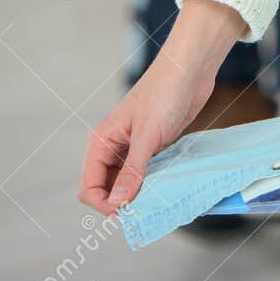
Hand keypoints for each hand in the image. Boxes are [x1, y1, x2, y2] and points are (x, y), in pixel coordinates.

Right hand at [78, 0, 246, 216]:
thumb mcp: (147, 135)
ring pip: (126, 184)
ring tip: (156, 200)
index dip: (103, 204)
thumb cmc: (165, 93)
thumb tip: (117, 205)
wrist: (191, 69)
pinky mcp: (152, 147)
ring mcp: (133, 148)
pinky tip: (165, 188)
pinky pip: (145, 175)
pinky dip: (151, 184)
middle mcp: (113, 147)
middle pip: (106, 190)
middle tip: (145, 209)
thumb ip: (132, 171)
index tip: (128, 211)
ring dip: (137, 195)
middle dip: (120, 203)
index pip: (89, 187)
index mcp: (102, 142)